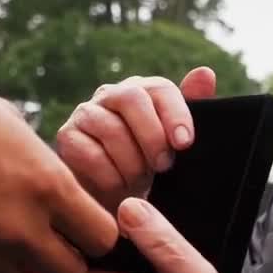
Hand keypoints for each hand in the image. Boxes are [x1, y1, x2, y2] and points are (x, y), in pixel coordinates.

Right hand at [0, 64, 119, 272]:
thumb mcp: (4, 122)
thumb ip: (36, 163)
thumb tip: (50, 181)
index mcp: (46, 182)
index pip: (102, 235)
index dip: (92, 230)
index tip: (77, 221)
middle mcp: (21, 226)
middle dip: (65, 259)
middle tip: (45, 239)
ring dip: (23, 270)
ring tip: (4, 242)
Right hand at [56, 67, 216, 211]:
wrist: (114, 198)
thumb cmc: (149, 165)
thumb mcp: (175, 141)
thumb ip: (193, 106)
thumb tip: (205, 73)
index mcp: (143, 91)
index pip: (160, 88)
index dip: (175, 114)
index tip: (185, 143)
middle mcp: (112, 94)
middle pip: (132, 98)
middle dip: (152, 136)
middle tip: (163, 166)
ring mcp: (86, 113)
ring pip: (110, 128)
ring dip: (131, 162)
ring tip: (139, 181)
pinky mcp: (67, 137)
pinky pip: (89, 153)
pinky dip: (110, 176)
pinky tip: (118, 187)